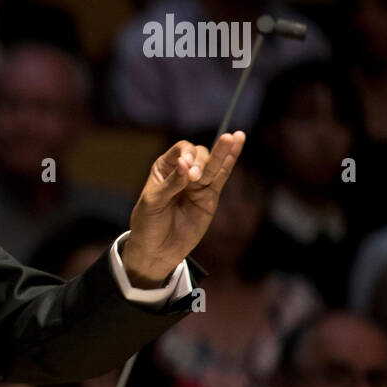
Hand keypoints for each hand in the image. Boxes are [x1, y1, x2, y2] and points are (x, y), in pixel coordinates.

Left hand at [123, 131, 245, 286]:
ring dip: (223, 150)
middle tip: (195, 176)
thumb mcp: (153, 202)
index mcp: (164, 169)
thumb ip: (171, 184)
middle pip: (198, 155)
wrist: (157, 250)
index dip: (186, 154)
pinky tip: (238, 143)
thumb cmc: (148, 224)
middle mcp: (183, 173)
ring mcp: (198, 185)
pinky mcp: (210, 197)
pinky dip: (230, 161)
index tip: (185, 166)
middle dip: (200, 161)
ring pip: (213, 164)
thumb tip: (186, 165)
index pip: (180, 151)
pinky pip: (221, 176)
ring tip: (234, 136)